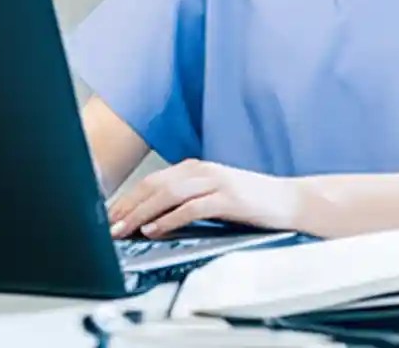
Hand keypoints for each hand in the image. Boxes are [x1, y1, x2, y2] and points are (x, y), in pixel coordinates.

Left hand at [106, 159, 302, 238]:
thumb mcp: (214, 196)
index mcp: (195, 168)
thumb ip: (186, 201)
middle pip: (154, 186)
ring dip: (141, 213)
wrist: (291, 201)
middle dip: (128, 206)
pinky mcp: (228, 197)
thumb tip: (152, 220)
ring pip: (168, 194)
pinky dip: (169, 219)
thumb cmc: (251, 203)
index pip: (152, 181)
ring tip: (124, 229)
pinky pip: (191, 207)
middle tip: (108, 225)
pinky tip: (154, 229)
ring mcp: (215, 182)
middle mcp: (202, 170)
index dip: (127, 199)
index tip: (109, 216)